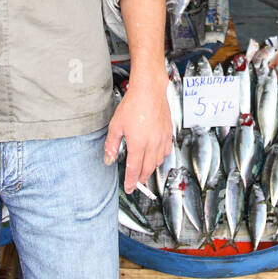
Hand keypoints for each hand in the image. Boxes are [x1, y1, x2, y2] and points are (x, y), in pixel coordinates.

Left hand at [103, 76, 171, 193]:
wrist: (149, 90)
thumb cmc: (133, 104)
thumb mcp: (116, 125)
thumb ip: (112, 145)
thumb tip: (109, 159)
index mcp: (138, 144)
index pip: (134, 170)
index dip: (131, 181)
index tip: (129, 188)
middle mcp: (152, 144)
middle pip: (148, 169)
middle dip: (141, 179)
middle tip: (136, 183)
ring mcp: (162, 139)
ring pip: (158, 162)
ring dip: (150, 169)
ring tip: (144, 171)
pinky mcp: (168, 133)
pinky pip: (166, 151)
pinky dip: (160, 158)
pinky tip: (155, 156)